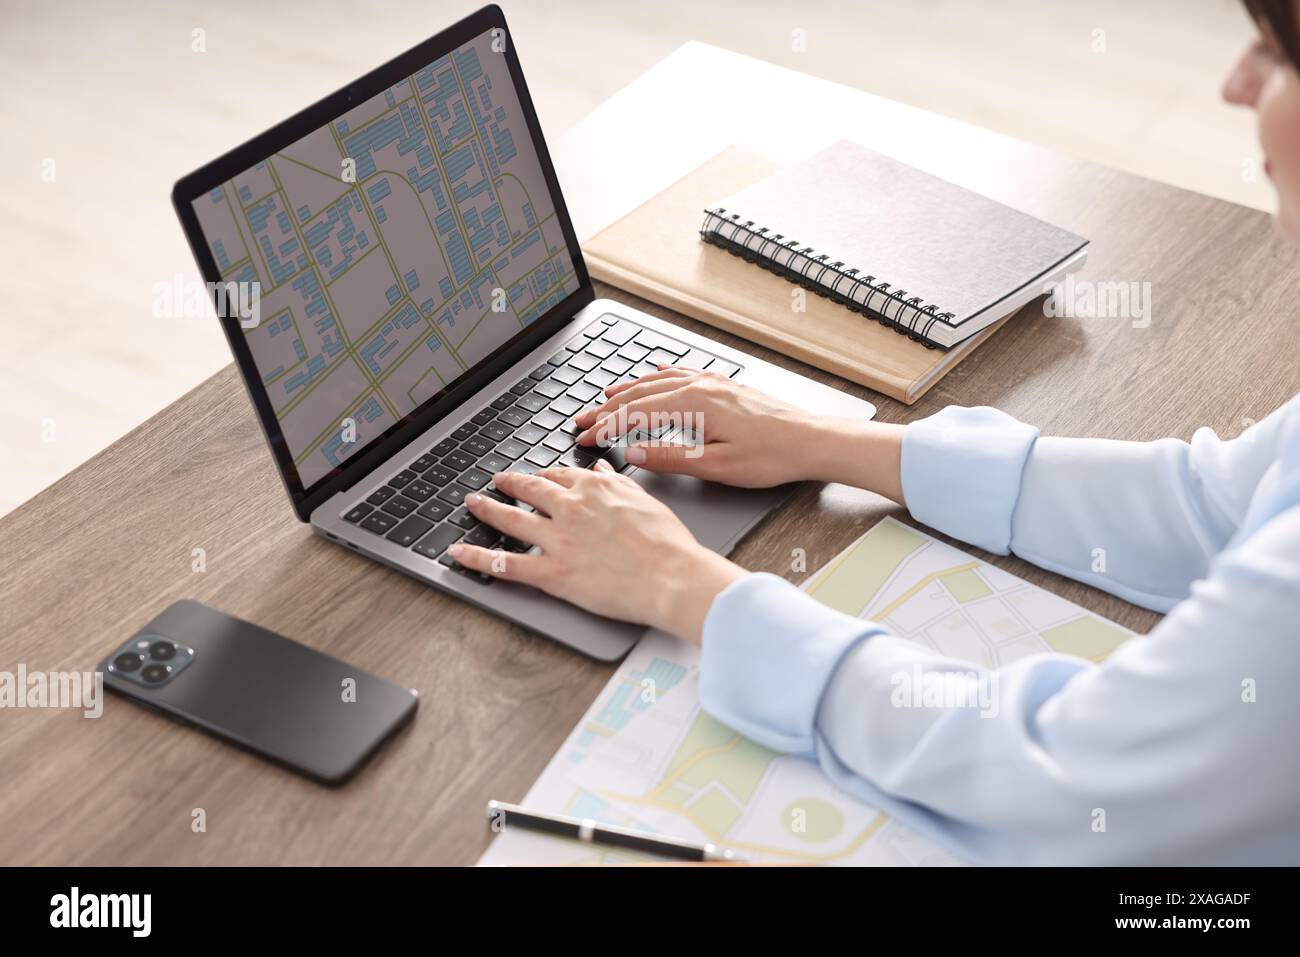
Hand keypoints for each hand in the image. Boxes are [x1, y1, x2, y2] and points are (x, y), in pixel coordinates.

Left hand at [446, 461, 745, 641]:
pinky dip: (478, 557)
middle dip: (509, 484)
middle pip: (530, 491)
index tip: (535, 476)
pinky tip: (459, 553)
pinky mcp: (551, 572)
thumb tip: (602, 469)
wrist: (671, 576)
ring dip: (487, 510)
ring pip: (511, 519)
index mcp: (596, 489)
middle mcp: (571, 508)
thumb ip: (619, 484)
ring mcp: (557, 540)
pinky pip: (505, 563)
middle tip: (496, 481)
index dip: (543, 475)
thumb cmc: (668, 543)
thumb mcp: (646, 501)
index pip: (560, 476)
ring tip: (472, 504)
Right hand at [573, 367, 818, 486]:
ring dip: (629, 391)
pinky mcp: (725, 386)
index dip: (606, 428)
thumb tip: (635, 453)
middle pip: (641, 395)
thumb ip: (671, 458)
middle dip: (607, 410)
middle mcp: (701, 386)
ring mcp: (713, 383)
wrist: (812, 440)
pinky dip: (662, 375)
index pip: (636, 415)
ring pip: (659, 382)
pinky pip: (684, 373)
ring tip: (606, 398)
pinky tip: (656, 372)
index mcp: (695, 405)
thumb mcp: (717, 466)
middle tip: (582, 422)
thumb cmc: (772, 456)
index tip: (585, 439)